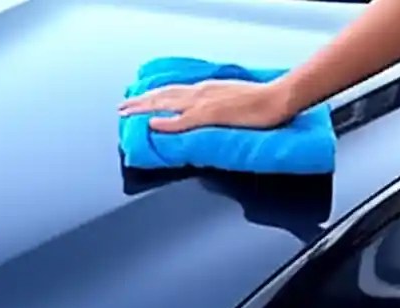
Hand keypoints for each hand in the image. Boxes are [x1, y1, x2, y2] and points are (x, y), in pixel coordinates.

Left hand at [118, 79, 295, 132]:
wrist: (277, 98)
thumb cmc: (260, 101)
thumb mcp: (231, 98)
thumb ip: (214, 104)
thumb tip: (201, 112)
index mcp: (206, 89)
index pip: (172, 92)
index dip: (153, 97)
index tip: (138, 101)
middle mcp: (201, 92)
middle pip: (164, 96)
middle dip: (141, 102)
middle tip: (122, 108)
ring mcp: (204, 103)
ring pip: (167, 104)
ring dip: (145, 108)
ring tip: (128, 113)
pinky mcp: (211, 115)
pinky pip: (184, 120)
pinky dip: (167, 122)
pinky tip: (153, 124)